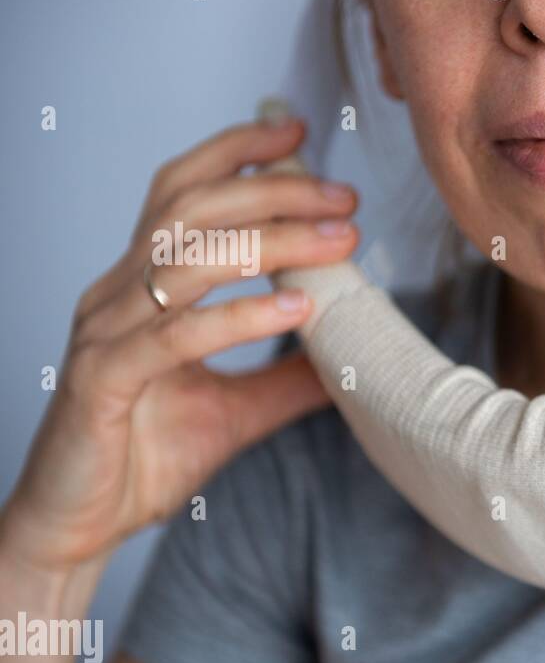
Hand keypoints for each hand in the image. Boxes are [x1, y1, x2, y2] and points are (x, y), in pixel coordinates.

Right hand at [1, 117, 357, 573]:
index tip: (297, 135)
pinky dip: (241, 317)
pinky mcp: (104, 381)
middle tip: (344, 195)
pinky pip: (178, 335)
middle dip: (272, 191)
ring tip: (341, 240)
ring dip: (272, 243)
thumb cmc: (143, 460)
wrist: (76, 527)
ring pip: (188, 261)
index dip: (233, 155)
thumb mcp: (236, 412)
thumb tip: (350, 357)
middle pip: (190, 211)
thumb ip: (288, 379)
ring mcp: (106, 335)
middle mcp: (117, 296)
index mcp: (139, 290)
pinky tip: (298, 307)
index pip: (181, 196)